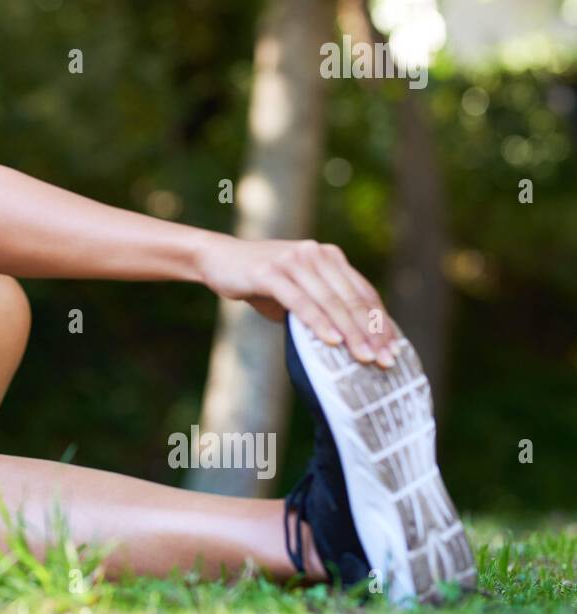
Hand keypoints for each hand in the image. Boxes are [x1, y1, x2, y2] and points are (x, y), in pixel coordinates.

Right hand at [197, 235, 398, 366]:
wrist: (218, 258)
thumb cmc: (260, 281)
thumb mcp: (296, 291)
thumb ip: (320, 307)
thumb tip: (348, 343)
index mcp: (328, 256)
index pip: (363, 292)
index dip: (380, 321)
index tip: (394, 349)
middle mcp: (315, 253)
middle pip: (352, 298)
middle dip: (372, 332)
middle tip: (384, 360)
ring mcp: (294, 260)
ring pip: (331, 301)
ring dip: (350, 332)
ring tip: (364, 357)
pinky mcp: (271, 271)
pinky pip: (301, 301)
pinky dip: (319, 323)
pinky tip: (332, 341)